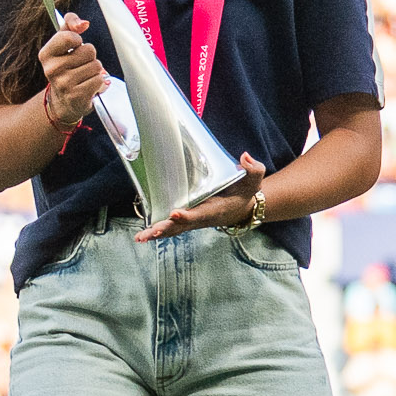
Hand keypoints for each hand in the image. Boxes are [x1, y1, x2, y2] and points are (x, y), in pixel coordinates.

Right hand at [35, 12, 108, 133]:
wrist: (64, 101)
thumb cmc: (67, 66)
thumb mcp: (63, 43)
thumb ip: (70, 23)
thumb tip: (83, 23)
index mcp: (45, 54)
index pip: (69, 36)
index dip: (78, 40)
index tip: (74, 47)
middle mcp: (52, 69)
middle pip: (89, 50)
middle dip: (89, 57)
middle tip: (80, 65)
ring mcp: (64, 84)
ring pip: (96, 65)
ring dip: (95, 70)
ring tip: (84, 76)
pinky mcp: (77, 96)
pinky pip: (99, 79)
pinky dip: (98, 82)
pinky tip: (88, 86)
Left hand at [135, 156, 269, 242]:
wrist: (243, 208)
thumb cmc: (245, 192)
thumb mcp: (253, 180)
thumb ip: (254, 169)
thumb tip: (245, 157)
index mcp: (216, 210)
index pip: (201, 213)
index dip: (188, 215)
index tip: (175, 213)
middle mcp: (203, 218)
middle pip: (183, 226)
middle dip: (167, 228)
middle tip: (153, 231)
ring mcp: (194, 221)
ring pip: (174, 229)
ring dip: (157, 233)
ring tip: (141, 238)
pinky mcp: (187, 220)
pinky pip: (172, 228)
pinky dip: (157, 232)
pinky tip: (141, 236)